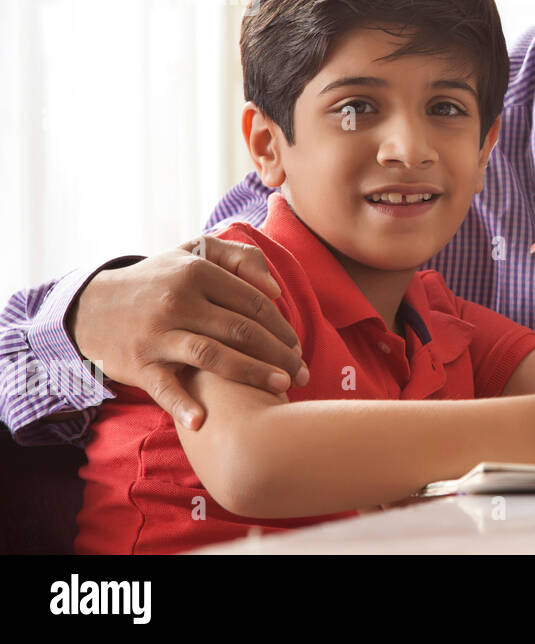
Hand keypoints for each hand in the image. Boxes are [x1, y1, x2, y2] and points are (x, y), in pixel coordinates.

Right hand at [67, 236, 308, 430]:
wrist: (90, 306)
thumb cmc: (158, 280)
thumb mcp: (193, 254)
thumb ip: (239, 258)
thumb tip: (274, 289)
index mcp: (197, 273)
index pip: (253, 303)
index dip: (281, 326)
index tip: (297, 346)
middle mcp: (178, 302)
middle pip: (242, 331)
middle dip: (279, 354)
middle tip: (303, 373)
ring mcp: (157, 335)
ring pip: (213, 356)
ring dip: (252, 373)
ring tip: (282, 387)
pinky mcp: (138, 364)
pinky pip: (164, 388)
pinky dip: (183, 406)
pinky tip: (204, 421)